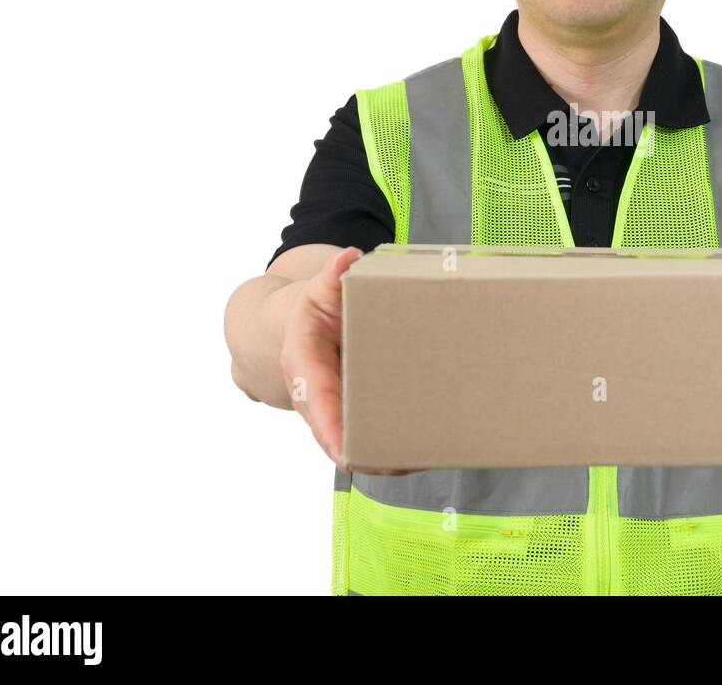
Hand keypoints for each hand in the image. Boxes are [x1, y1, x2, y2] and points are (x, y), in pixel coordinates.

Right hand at [279, 245, 421, 475]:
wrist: (307, 328)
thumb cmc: (319, 309)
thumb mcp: (321, 289)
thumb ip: (333, 276)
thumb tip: (348, 258)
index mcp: (303, 362)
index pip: (314, 396)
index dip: (328, 425)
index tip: (344, 450)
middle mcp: (313, 393)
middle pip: (331, 430)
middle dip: (359, 450)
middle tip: (393, 463)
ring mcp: (331, 409)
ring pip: (348, 441)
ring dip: (377, 456)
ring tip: (414, 462)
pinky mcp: (349, 414)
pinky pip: (363, 435)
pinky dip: (386, 448)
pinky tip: (418, 455)